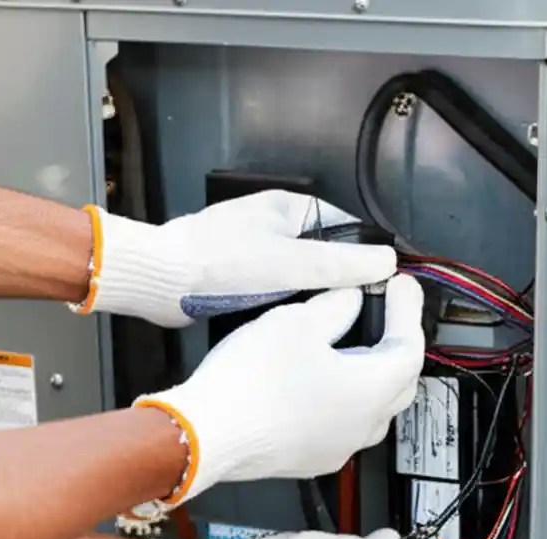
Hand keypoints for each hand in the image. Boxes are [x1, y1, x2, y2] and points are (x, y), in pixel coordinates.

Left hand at [71, 190, 394, 326]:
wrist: (159, 281)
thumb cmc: (219, 262)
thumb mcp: (292, 263)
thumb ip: (342, 263)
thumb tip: (387, 262)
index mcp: (288, 207)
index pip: (345, 227)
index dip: (364, 254)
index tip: (381, 283)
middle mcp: (273, 225)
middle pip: (324, 254)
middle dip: (336, 280)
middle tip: (353, 308)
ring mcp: (255, 251)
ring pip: (300, 277)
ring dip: (307, 296)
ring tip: (321, 318)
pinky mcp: (238, 276)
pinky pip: (275, 291)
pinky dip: (283, 305)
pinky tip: (288, 323)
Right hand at [136, 274, 424, 506]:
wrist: (206, 436)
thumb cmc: (253, 378)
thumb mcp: (298, 321)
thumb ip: (337, 305)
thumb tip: (352, 299)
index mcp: (372, 391)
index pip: (411, 347)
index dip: (408, 311)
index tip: (402, 286)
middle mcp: (364, 427)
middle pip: (401, 382)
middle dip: (398, 345)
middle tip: (388, 314)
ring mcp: (337, 449)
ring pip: (374, 409)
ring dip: (373, 377)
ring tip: (357, 347)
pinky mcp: (310, 460)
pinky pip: (344, 427)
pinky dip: (346, 400)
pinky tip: (323, 383)